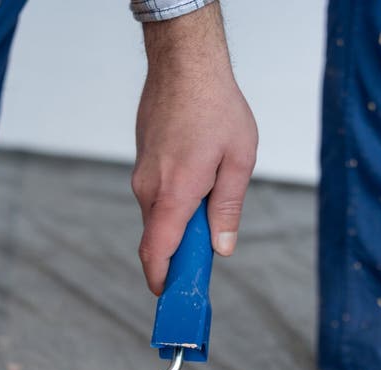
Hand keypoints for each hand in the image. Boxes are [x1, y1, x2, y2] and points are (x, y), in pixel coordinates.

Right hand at [132, 3, 257, 294]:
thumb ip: (228, 210)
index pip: (157, 252)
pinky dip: (175, 204)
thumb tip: (222, 249)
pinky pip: (157, 197)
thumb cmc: (215, 107)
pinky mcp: (142, 164)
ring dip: (182, 223)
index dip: (161, 280)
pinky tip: (199, 180)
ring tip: (212, 198)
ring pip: (159, 217)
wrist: (184, 63)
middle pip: (159, 239)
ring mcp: (142, 176)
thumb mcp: (238, 161)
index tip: (170, 296)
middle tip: (210, 251)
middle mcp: (150, 189)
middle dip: (181, 252)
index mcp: (175, 194)